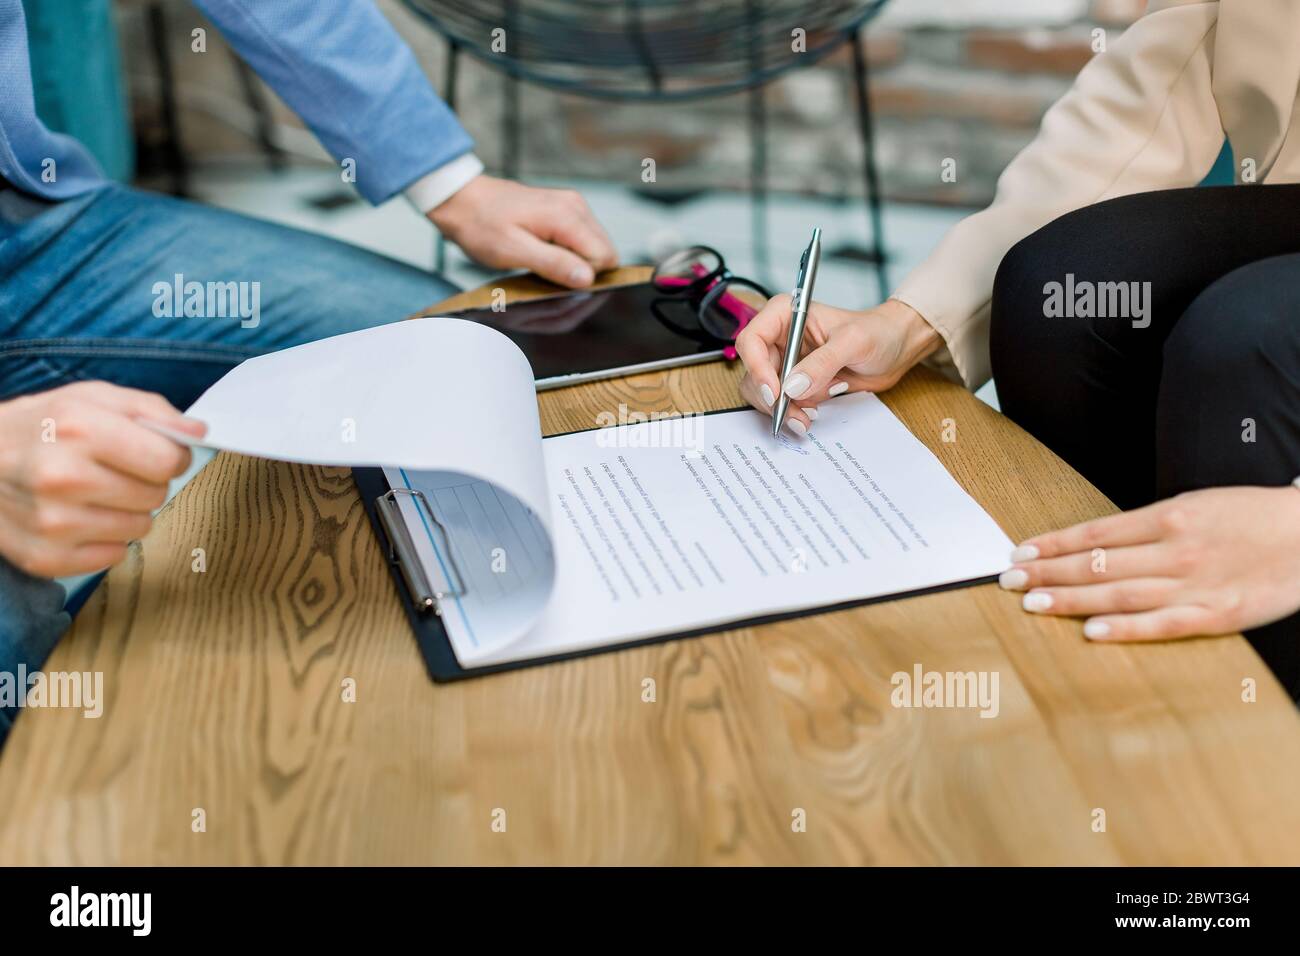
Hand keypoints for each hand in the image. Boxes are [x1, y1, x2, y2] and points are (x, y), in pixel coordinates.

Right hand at [0, 382, 205, 577]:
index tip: (155, 454)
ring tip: (92, 494)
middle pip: (156, 495)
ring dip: (127, 512)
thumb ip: (150, 410)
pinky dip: (104, 540)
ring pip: (140, 528)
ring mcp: (52, 522)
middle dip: (146, 482)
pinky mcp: (46, 557)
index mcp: (78, 429)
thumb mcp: (88, 398)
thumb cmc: (39, 426)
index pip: (167, 461)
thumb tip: (199, 432)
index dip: (171, 456)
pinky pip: (114, 555)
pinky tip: (77, 518)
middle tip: (113, 471)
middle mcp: (63, 477)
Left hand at [428, 174, 617, 287]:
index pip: (604, 258)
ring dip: (575, 265)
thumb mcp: (513, 251)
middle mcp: (576, 207)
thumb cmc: (481, 225)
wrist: (462, 200)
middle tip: (548, 281)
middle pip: (605, 253)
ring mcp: (573, 206)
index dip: (585, 279)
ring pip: (595, 249)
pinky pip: (582, 241)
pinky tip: (544, 257)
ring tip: (542, 266)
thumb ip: (554, 264)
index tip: (557, 285)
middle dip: (583, 273)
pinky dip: (568, 255)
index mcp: (566, 216)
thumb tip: (588, 278)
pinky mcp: (566, 210)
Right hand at [734, 297, 941, 434]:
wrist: (895, 349)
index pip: (752, 340)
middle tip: (792, 412)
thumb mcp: (854, 342)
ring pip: (762, 391)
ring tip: (805, 417)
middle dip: (770, 396)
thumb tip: (793, 386)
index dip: (757, 367)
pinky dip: (790, 413)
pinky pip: (779, 403)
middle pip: (753, 371)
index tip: (775, 392)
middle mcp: (781, 338)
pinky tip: (810, 414)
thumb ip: (823, 362)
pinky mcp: (795, 383)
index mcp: (786, 315)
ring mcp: (787, 362)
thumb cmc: (878, 332)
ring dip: (780, 409)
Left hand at [1000, 486, 1299, 640]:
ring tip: (1031, 603)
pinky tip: (1090, 632)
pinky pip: (1162, 625)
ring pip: (1119, 593)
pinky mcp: (1217, 615)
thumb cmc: (1252, 518)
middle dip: (1048, 573)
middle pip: (1098, 563)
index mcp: (1169, 517)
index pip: (1095, 533)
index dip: (1052, 544)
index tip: (1018, 554)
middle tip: (1006, 582)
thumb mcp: (1196, 506)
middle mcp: (1176, 549)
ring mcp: (1195, 584)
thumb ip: (1148, 525)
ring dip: (1070, 599)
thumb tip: (1095, 543)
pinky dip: (1124, 629)